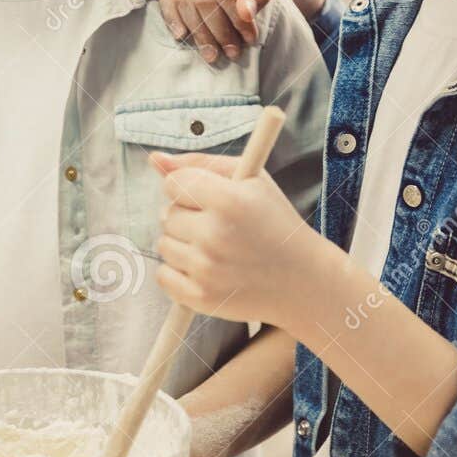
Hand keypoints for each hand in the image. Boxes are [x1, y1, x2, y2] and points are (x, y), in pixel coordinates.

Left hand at [150, 150, 320, 326]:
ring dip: (183, 244)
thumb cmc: (275, 222)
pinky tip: (207, 268)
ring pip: (163, 244)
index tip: (208, 197)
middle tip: (219, 226)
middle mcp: (215, 234)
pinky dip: (179, 272)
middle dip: (188, 216)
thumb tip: (155, 159)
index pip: (173, 183)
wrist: (302, 280)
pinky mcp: (201, 297)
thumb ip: (201, 163)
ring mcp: (207, 269)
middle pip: (167, 214)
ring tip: (215, 248)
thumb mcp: (252, 180)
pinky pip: (163, 276)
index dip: (189, 188)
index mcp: (230, 200)